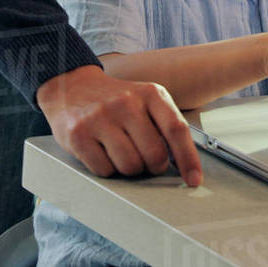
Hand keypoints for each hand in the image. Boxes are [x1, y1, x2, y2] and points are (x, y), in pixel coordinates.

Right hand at [36, 64, 202, 186]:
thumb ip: (164, 124)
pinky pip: (104, 171)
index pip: (176, 129)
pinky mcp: (79, 135)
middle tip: (146, 161)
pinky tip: (102, 152)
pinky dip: (107, 169)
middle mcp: (126, 103)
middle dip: (154, 166)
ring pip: (130, 166)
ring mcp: (101, 118)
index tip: (194, 180)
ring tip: (121, 152)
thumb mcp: (144, 99)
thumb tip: (185, 163)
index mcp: (150, 93)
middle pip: (154, 154)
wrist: (73, 86)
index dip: (188, 158)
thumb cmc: (116, 99)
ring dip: (129, 169)